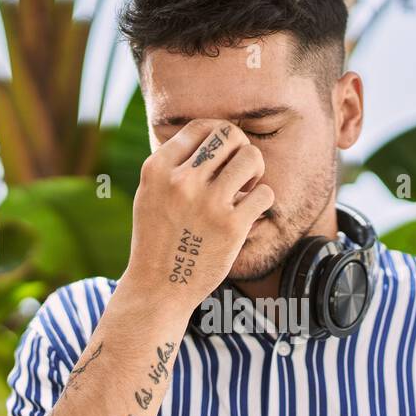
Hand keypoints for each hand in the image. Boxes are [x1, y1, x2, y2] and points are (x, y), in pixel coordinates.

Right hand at [120, 119, 274, 313]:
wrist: (159, 287)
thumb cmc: (158, 240)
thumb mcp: (150, 195)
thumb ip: (172, 165)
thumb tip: (210, 135)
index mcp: (158, 169)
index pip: (200, 127)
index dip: (218, 136)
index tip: (222, 156)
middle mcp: (181, 181)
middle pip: (229, 135)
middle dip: (240, 148)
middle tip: (239, 171)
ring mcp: (208, 203)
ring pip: (251, 157)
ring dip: (255, 170)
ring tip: (246, 189)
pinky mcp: (231, 226)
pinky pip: (264, 193)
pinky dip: (262, 199)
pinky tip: (250, 212)